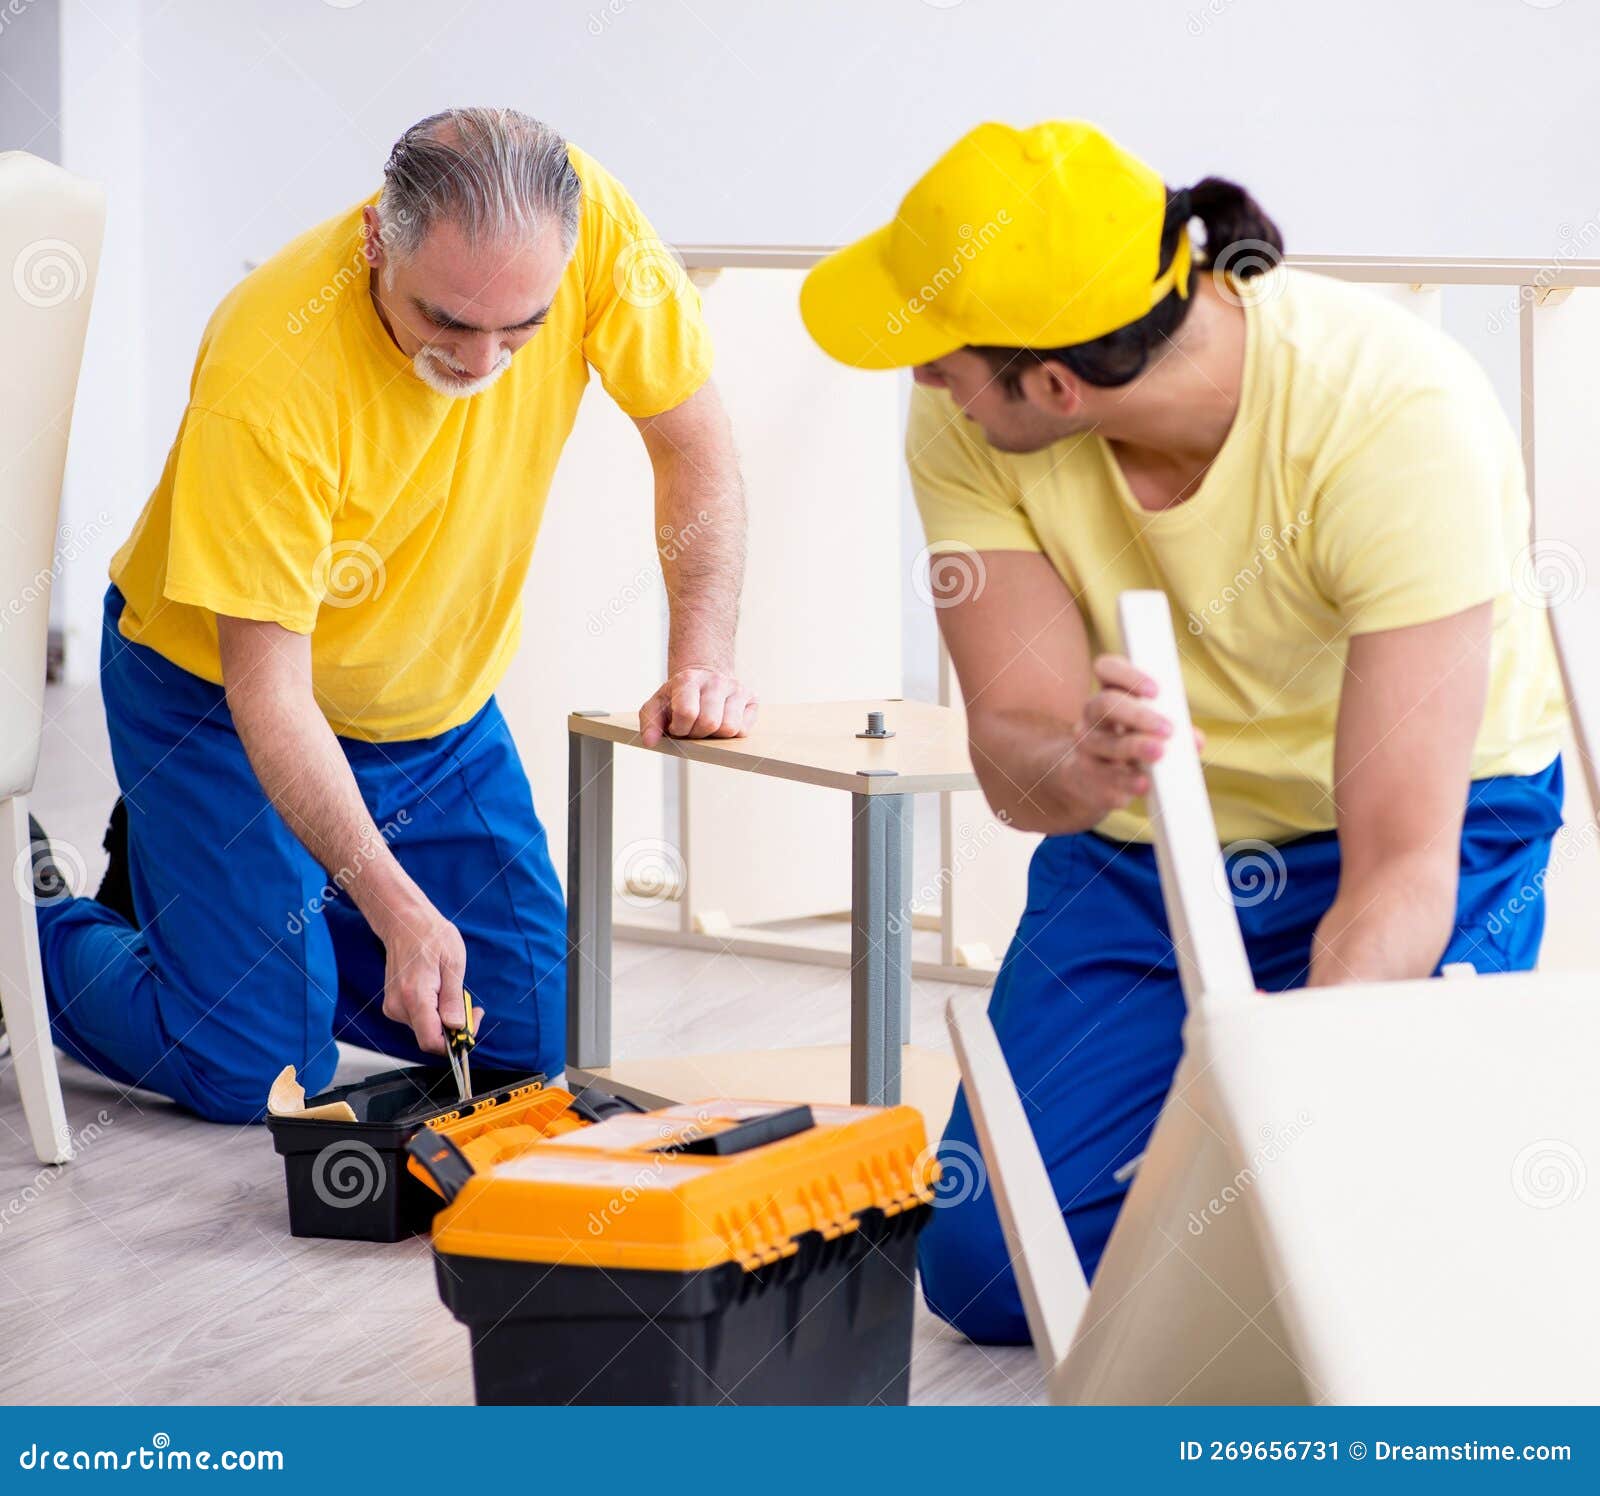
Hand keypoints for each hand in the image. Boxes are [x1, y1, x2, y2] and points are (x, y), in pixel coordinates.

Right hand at [369, 894, 466, 1054]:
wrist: (404, 923)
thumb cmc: (430, 936)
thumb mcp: (453, 962)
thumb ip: (453, 998)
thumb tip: (457, 1027)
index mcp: (414, 996)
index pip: (431, 1041)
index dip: (454, 1043)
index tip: (470, 1026)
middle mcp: (399, 1006)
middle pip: (429, 1037)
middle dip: (453, 1027)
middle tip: (469, 1005)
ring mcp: (393, 1007)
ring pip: (425, 1029)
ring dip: (443, 1018)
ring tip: (452, 990)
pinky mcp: (394, 1005)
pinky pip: (418, 1020)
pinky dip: (432, 1013)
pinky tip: (439, 992)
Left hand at [638, 665, 756, 746]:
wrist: (704, 677)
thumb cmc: (679, 697)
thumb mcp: (658, 705)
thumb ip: (649, 723)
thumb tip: (649, 742)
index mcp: (688, 679)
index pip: (687, 713)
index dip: (681, 729)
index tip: (677, 727)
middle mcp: (715, 680)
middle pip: (710, 723)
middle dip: (698, 734)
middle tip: (693, 729)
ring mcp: (736, 687)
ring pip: (730, 728)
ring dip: (715, 736)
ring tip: (708, 726)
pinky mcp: (752, 697)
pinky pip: (744, 729)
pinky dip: (732, 734)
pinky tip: (722, 722)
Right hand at [1060, 654, 1201, 827]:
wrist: (1091, 783)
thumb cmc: (1129, 744)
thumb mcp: (1149, 731)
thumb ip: (1174, 729)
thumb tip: (1195, 740)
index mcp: (1110, 694)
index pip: (1106, 668)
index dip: (1128, 675)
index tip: (1156, 691)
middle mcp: (1092, 717)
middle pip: (1104, 703)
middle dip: (1137, 714)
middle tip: (1167, 728)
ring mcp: (1087, 747)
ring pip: (1105, 743)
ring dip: (1134, 746)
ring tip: (1160, 752)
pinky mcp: (1088, 777)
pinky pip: (1106, 779)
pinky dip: (1127, 781)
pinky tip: (1143, 783)